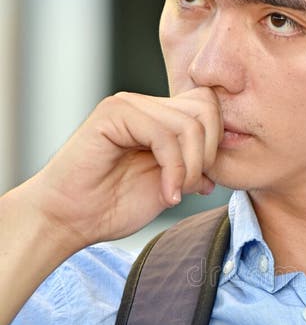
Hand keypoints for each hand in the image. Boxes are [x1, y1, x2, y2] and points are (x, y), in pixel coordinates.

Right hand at [26, 87, 222, 249]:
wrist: (68, 219)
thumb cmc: (111, 207)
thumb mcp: (167, 189)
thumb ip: (192, 173)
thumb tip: (217, 173)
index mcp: (159, 118)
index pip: (209, 108)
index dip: (216, 144)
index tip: (204, 181)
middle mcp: (145, 105)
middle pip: (206, 110)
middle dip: (209, 154)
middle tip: (192, 187)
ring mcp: (128, 105)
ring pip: (189, 124)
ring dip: (191, 167)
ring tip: (175, 193)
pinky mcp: (113, 114)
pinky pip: (164, 134)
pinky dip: (174, 169)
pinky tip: (166, 193)